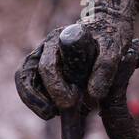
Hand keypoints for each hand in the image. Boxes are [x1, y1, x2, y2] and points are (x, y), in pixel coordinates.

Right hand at [14, 10, 133, 119]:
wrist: (107, 25)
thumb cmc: (110, 36)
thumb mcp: (114, 48)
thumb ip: (105, 68)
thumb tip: (93, 94)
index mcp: (60, 39)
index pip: (48, 66)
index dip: (55, 87)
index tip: (70, 102)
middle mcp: (46, 46)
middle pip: (28, 72)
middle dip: (40, 97)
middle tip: (59, 112)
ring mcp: (42, 56)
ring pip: (24, 78)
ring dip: (33, 99)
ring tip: (50, 113)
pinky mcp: (44, 66)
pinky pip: (30, 83)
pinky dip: (35, 99)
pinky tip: (50, 111)